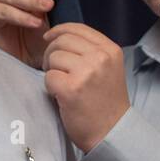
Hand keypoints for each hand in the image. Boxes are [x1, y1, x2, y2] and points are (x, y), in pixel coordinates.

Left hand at [42, 22, 130, 152]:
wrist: (111, 132)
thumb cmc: (105, 102)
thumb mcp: (108, 68)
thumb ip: (90, 51)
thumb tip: (59, 36)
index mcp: (110, 50)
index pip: (78, 28)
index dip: (59, 30)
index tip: (49, 38)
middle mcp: (100, 58)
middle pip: (62, 40)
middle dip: (51, 52)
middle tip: (53, 68)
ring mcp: (86, 72)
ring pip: (53, 57)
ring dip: (51, 70)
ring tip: (61, 84)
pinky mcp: (71, 88)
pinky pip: (48, 77)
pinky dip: (50, 87)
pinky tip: (61, 95)